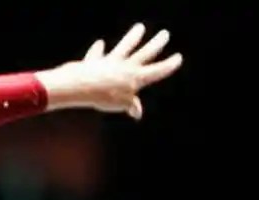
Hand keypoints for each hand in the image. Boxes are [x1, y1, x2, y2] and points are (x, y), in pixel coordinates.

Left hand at [38, 23, 182, 117]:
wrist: (80, 86)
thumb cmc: (102, 98)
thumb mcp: (120, 104)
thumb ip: (131, 105)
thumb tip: (137, 113)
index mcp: (136, 78)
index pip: (157, 70)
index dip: (169, 65)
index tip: (178, 58)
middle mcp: (126, 67)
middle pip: (145, 52)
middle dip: (156, 43)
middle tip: (164, 34)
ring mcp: (111, 62)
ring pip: (126, 46)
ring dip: (133, 36)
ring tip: (139, 27)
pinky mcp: (95, 60)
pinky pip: (97, 54)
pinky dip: (98, 50)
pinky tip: (100, 43)